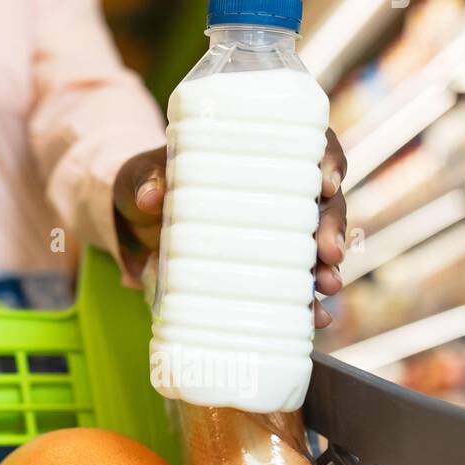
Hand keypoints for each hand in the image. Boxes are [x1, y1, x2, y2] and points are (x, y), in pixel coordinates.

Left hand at [112, 129, 348, 328]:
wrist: (131, 224)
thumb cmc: (146, 183)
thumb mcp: (142, 174)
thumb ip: (146, 179)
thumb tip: (149, 198)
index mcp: (256, 154)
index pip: (310, 146)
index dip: (330, 160)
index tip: (328, 182)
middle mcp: (276, 191)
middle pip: (323, 201)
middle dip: (333, 226)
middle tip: (328, 251)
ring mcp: (274, 230)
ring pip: (318, 243)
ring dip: (330, 267)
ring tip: (327, 287)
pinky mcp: (262, 265)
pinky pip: (295, 281)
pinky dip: (307, 301)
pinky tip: (314, 318)